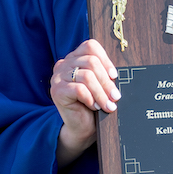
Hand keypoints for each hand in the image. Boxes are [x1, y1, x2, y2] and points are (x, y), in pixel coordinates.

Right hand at [51, 39, 120, 166]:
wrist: (81, 127)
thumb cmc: (92, 105)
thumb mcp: (100, 85)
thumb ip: (103, 73)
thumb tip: (116, 74)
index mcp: (74, 58)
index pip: (90, 46)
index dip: (106, 60)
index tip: (114, 76)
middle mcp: (63, 64)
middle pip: (91, 62)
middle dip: (106, 81)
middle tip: (115, 97)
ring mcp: (58, 77)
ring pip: (87, 76)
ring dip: (101, 93)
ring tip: (107, 105)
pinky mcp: (57, 91)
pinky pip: (79, 90)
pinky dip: (90, 98)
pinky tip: (94, 106)